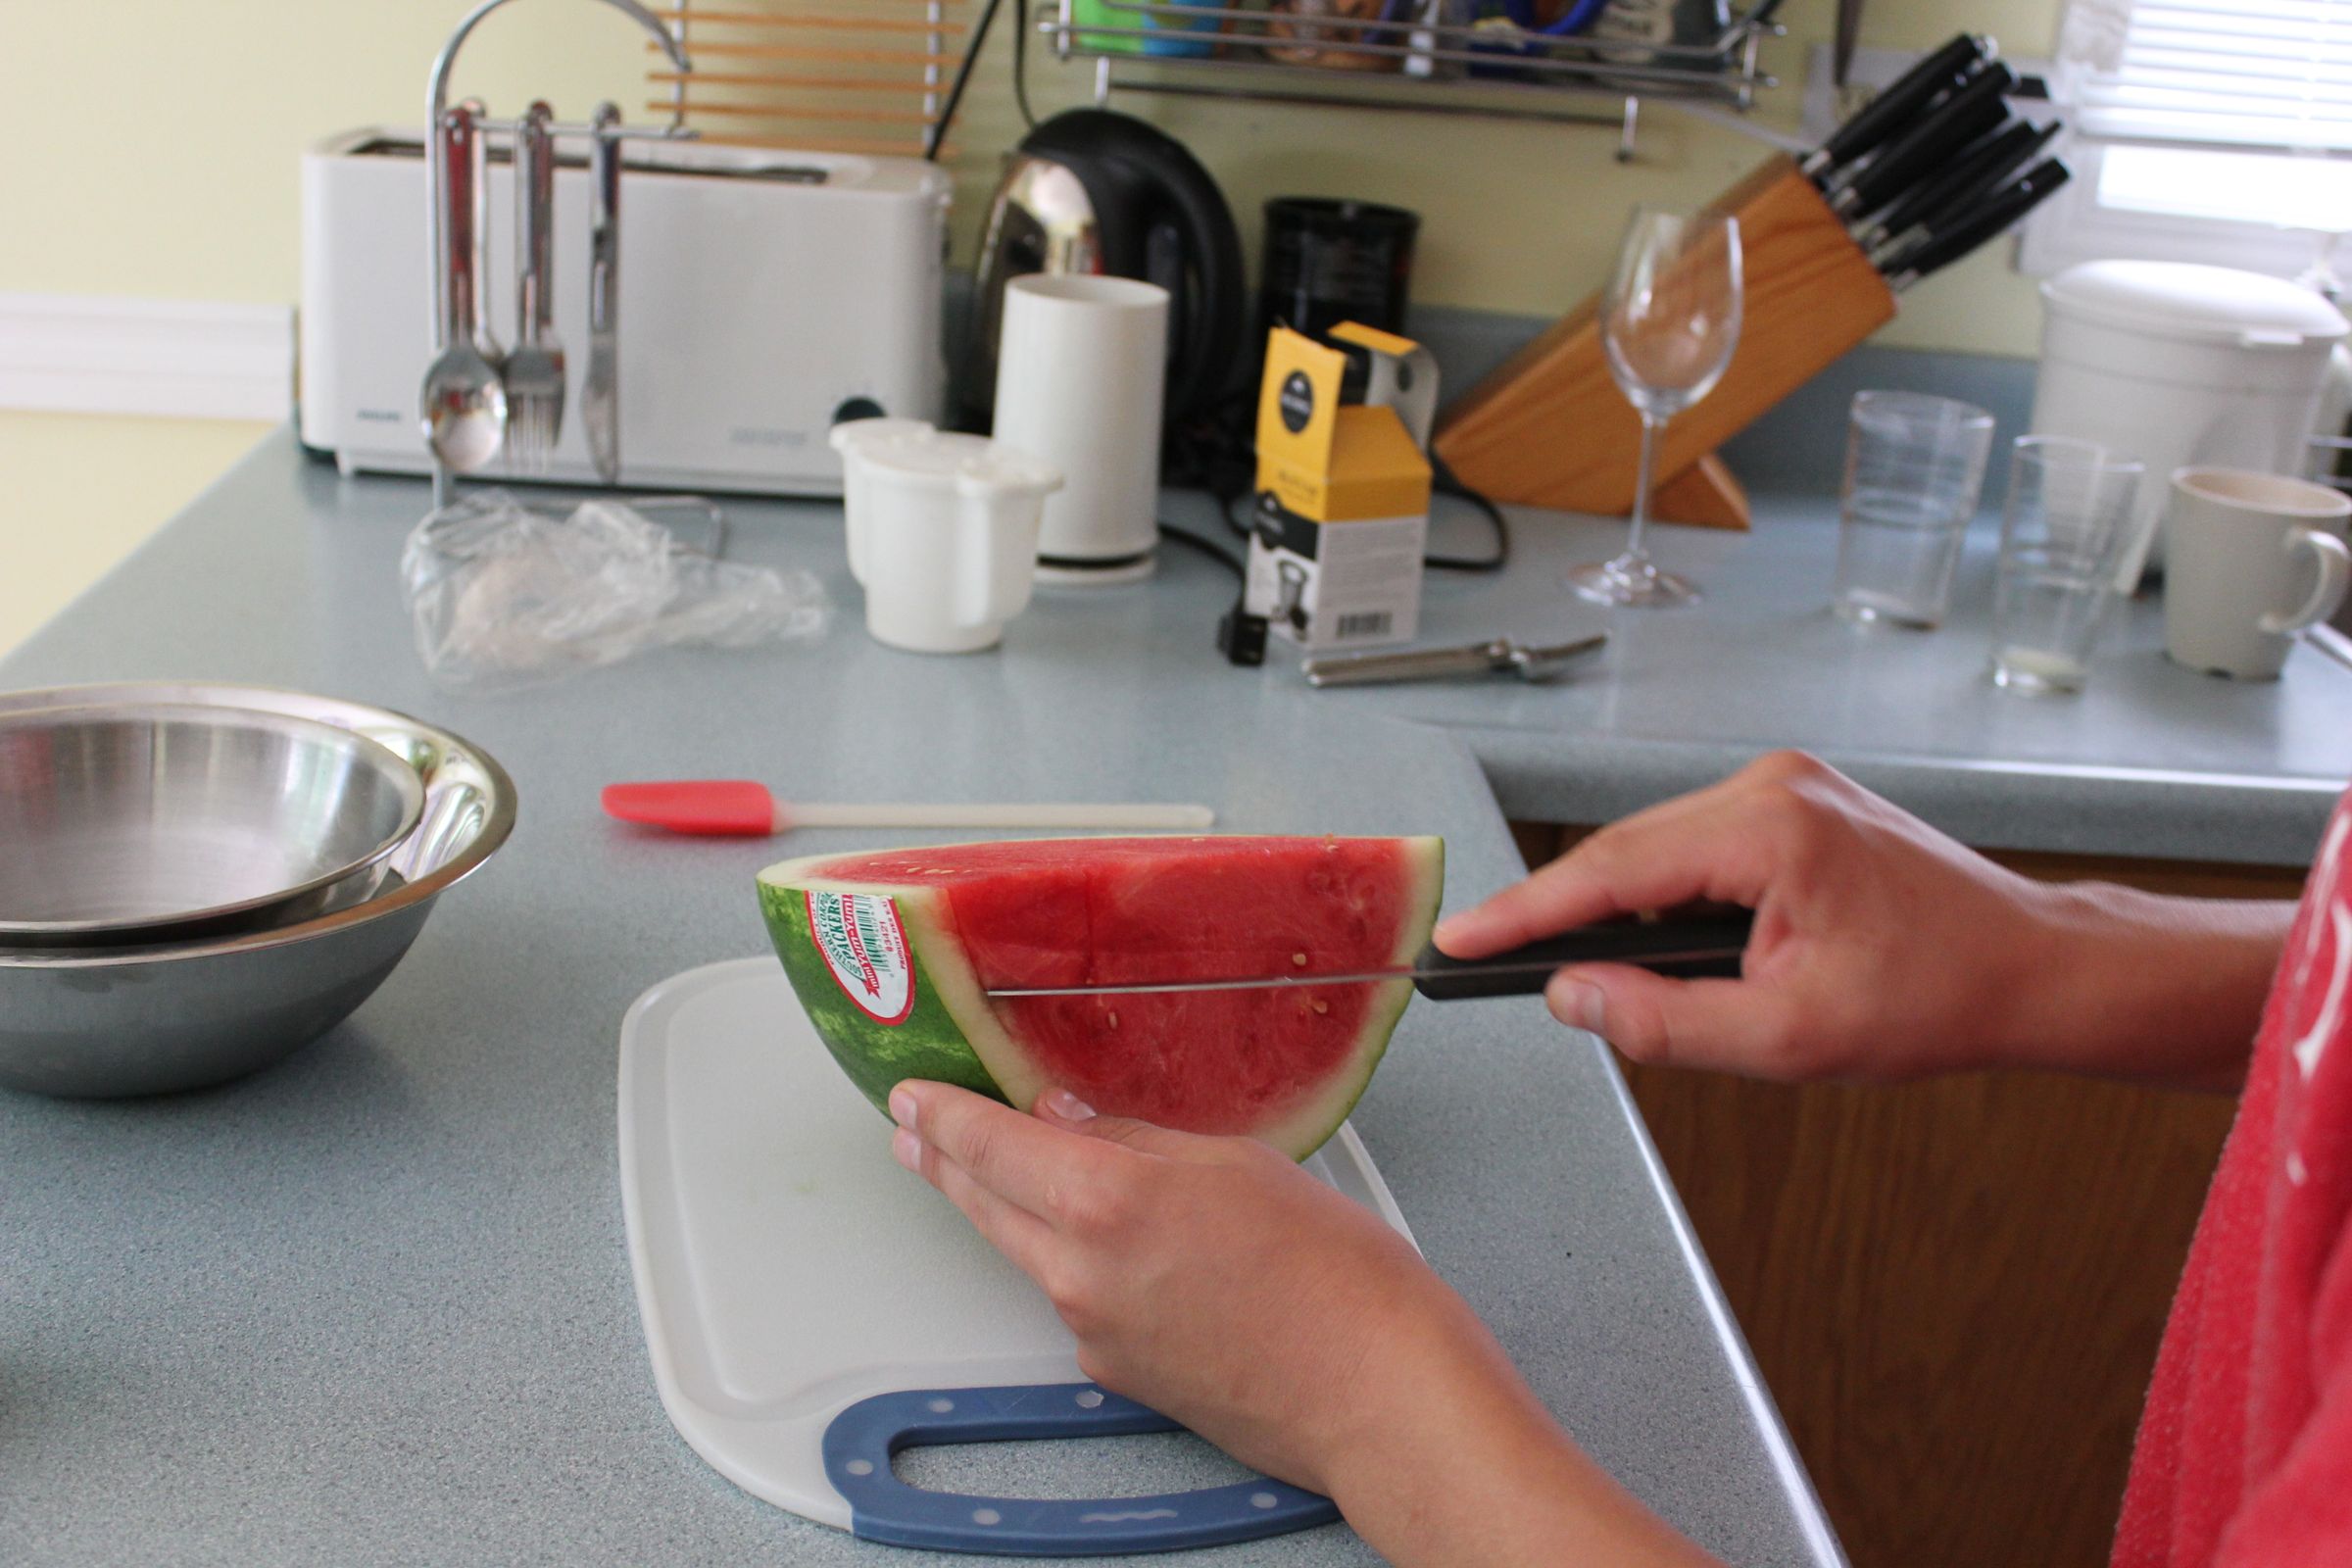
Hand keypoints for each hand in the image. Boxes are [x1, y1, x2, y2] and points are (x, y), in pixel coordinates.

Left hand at [887, 1080, 1717, 1565]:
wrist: (1375, 1390)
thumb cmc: (1337, 1274)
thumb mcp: (1238, 1163)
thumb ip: (1136, 1139)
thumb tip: (1069, 1120)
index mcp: (1105, 1199)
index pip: (986, 1144)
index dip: (940, 1114)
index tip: (912, 1093)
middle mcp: (1079, 1270)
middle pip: (981, 1203)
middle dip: (942, 1161)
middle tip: (913, 1130)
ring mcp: (1090, 1328)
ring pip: (1022, 1251)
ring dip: (1001, 1208)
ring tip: (992, 1169)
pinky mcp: (1113, 1371)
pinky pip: (1070, 1298)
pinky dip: (1067, 1261)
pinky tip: (1104, 1242)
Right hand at [1437, 751, 2288, 1087]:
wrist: (2032, 968)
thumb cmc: (1939, 997)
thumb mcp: (1789, 1040)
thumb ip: (1666, 1022)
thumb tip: (1573, 998)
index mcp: (1769, 828)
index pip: (1610, 871)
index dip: (1525, 911)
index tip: (1459, 937)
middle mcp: (1771, 786)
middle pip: (1624, 850)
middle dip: (1557, 911)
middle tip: (1486, 960)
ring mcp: (1784, 787)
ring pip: (1655, 848)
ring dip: (1615, 907)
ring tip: (1567, 965)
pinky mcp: (1793, 804)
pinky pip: (1694, 845)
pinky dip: (1660, 894)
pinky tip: (1647, 942)